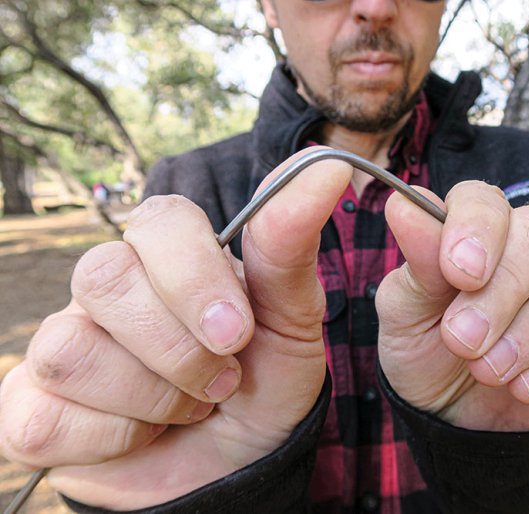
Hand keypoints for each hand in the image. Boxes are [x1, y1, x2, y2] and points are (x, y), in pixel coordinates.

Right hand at [0, 148, 352, 508]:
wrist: (244, 461)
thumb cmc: (266, 380)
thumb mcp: (293, 320)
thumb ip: (291, 246)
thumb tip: (328, 166)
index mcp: (170, 254)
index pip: (158, 220)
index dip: (195, 276)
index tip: (238, 331)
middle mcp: (108, 287)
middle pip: (101, 276)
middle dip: (178, 347)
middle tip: (225, 379)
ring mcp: (65, 342)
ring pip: (70, 349)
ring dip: (153, 398)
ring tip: (191, 406)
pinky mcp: (32, 406)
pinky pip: (43, 415)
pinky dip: (114, 439)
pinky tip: (144, 435)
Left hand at [377, 181, 528, 431]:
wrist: (454, 412)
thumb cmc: (426, 348)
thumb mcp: (405, 311)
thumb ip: (415, 262)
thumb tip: (403, 205)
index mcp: (479, 231)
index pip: (487, 201)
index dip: (477, 229)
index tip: (459, 274)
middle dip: (501, 293)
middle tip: (462, 341)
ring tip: (488, 372)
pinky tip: (526, 389)